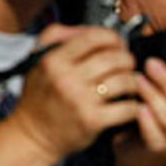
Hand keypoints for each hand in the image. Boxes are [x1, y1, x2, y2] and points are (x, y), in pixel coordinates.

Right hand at [10, 25, 143, 158]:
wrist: (31, 137)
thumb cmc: (38, 100)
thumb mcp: (37, 63)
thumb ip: (56, 39)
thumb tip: (83, 28)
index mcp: (54, 60)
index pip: (95, 37)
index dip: (114, 38)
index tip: (118, 45)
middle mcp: (67, 78)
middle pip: (115, 58)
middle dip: (128, 60)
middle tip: (128, 66)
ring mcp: (80, 100)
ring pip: (125, 80)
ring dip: (134, 82)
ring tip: (130, 85)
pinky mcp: (93, 120)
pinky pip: (127, 107)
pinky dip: (134, 106)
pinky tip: (130, 105)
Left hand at [112, 57, 165, 165]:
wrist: (135, 143)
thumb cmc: (148, 109)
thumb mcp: (161, 87)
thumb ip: (164, 71)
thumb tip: (155, 41)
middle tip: (152, 65)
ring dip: (154, 96)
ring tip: (138, 81)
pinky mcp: (158, 146)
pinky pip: (157, 137)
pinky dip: (148, 123)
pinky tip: (139, 109)